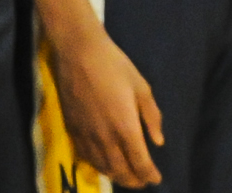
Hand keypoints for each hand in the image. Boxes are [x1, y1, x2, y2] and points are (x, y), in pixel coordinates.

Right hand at [44, 23, 165, 186]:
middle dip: (134, 180)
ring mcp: (87, 136)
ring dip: (117, 176)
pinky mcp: (73, 130)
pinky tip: (103, 163)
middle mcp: (106, 138)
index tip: (156, 179)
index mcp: (126, 127)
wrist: (79, 52)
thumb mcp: (141, 87)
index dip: (150, 175)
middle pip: (121, 171)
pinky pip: (86, 157)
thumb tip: (158, 142)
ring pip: (103, 167)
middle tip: (143, 181)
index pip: (140, 163)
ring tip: (126, 176)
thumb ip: (151, 116)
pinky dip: (98, 166)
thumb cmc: (114, 65)